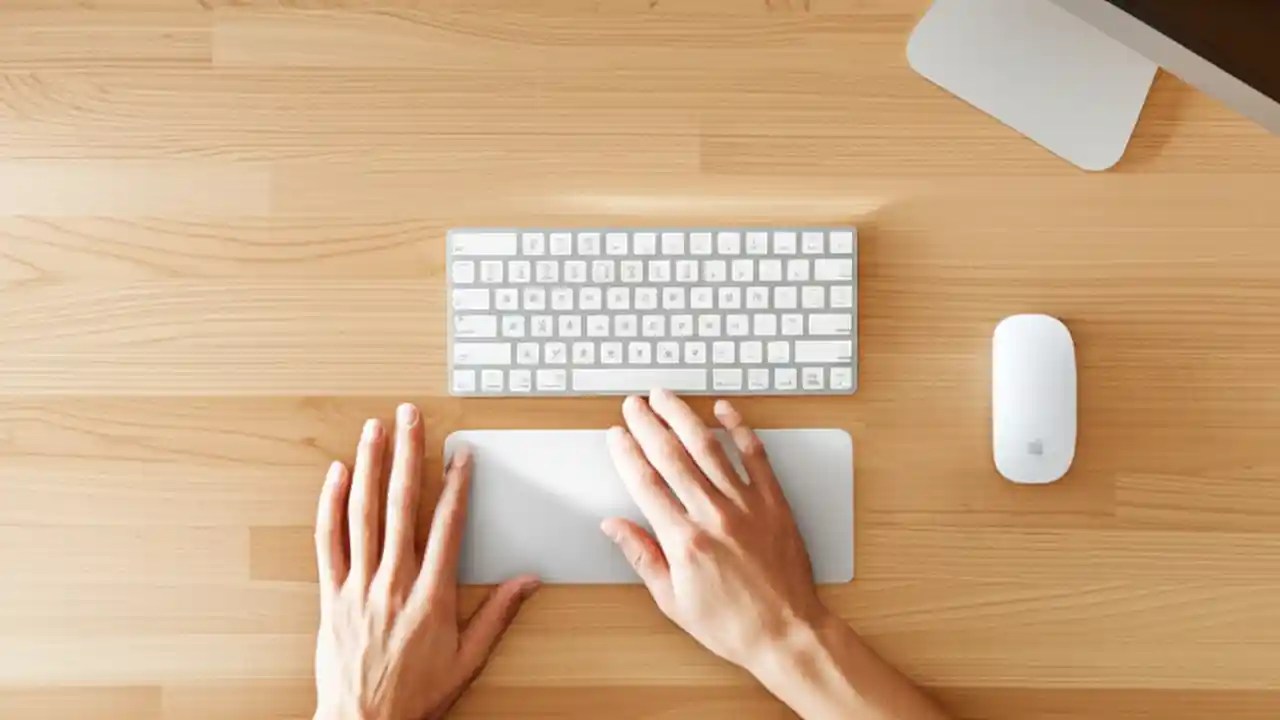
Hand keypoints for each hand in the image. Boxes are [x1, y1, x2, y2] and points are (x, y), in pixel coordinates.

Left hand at [313, 403, 538, 719]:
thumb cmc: (415, 695)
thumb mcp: (468, 659)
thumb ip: (497, 615)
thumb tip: (527, 582)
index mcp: (430, 596)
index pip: (447, 527)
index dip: (456, 486)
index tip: (461, 456)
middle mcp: (393, 583)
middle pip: (401, 506)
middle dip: (408, 456)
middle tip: (410, 419)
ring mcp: (358, 586)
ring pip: (363, 514)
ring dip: (369, 467)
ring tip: (374, 431)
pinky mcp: (332, 595)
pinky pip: (329, 541)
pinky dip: (331, 505)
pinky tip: (337, 476)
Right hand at [600, 389, 825, 669]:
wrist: (786, 633)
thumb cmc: (731, 624)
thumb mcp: (672, 600)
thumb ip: (642, 556)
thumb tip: (614, 525)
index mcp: (684, 540)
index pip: (645, 484)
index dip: (626, 454)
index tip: (616, 436)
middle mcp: (713, 515)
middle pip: (671, 456)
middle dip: (648, 424)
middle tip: (633, 404)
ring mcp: (746, 504)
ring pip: (708, 447)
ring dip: (683, 417)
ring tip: (665, 397)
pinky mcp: (774, 502)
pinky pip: (755, 455)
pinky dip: (738, 428)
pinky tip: (724, 410)